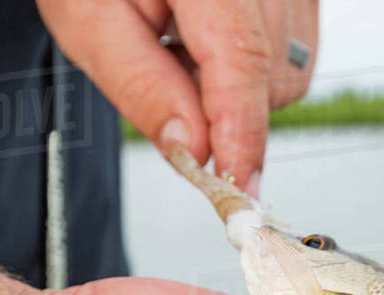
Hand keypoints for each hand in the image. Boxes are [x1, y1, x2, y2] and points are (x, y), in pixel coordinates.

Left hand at [37, 0, 317, 191]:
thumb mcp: (89, 20)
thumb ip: (140, 86)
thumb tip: (192, 149)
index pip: (242, 59)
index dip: (240, 132)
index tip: (235, 185)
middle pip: (271, 74)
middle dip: (224, 105)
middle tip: (167, 69)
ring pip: (288, 70)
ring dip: (238, 84)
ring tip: (184, 41)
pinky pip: (294, 49)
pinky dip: (252, 63)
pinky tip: (208, 33)